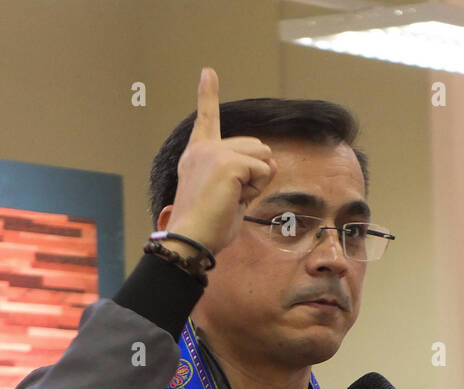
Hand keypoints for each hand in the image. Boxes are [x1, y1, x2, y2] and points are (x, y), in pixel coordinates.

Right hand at [162, 68, 276, 257]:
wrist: (190, 240)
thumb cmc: (207, 228)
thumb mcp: (231, 196)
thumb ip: (248, 176)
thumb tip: (273, 162)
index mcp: (198, 154)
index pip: (206, 119)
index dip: (207, 95)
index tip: (208, 72)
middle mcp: (204, 148)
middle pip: (256, 147)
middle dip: (255, 174)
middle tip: (230, 197)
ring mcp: (215, 153)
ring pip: (263, 157)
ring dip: (257, 182)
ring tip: (231, 198)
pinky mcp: (228, 163)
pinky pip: (264, 172)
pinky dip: (257, 189)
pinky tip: (234, 199)